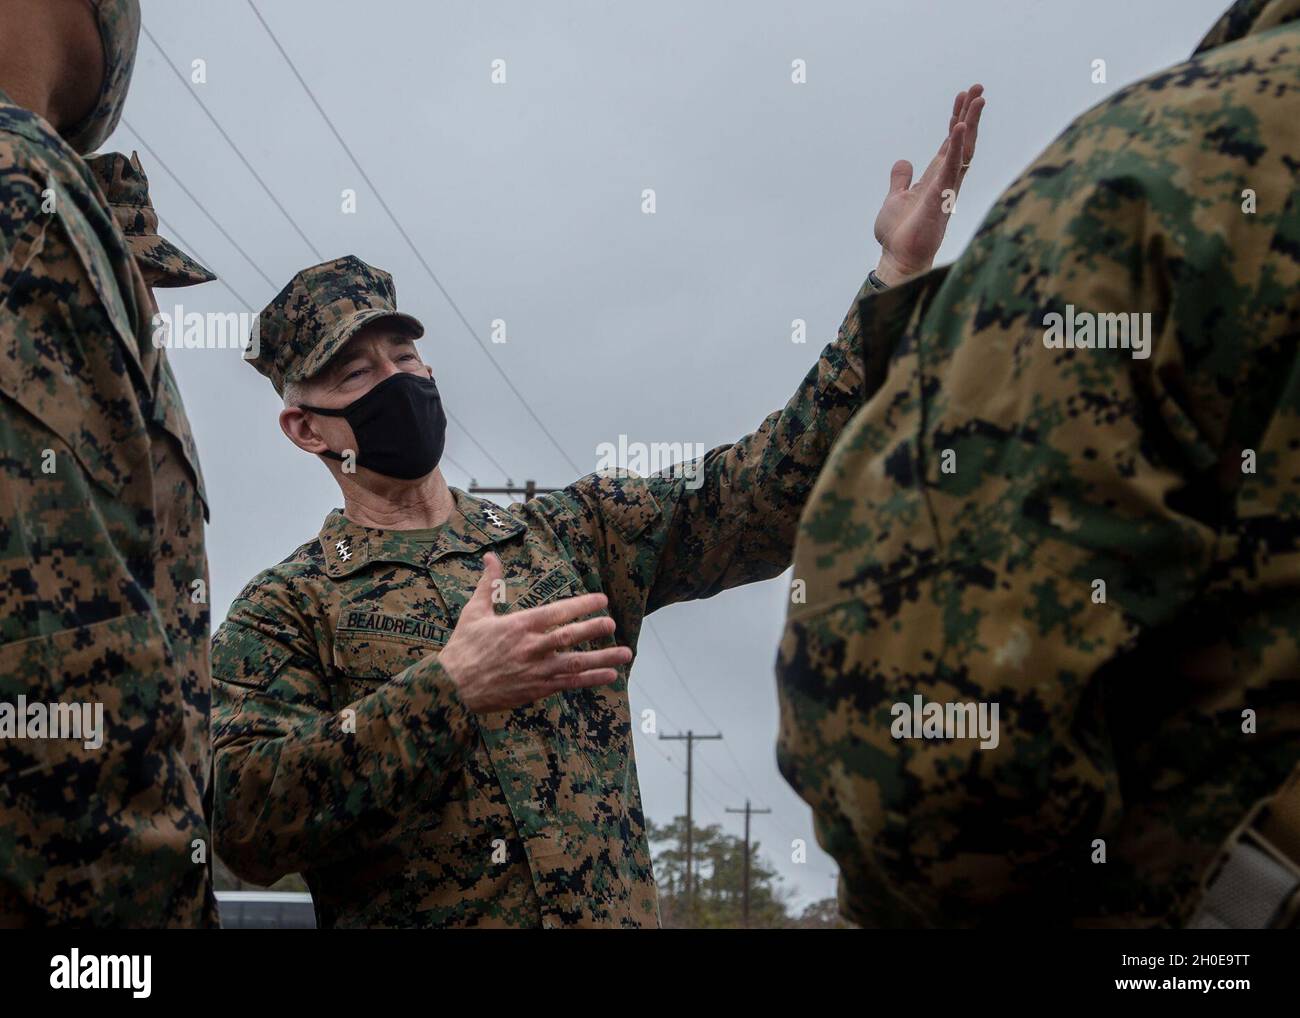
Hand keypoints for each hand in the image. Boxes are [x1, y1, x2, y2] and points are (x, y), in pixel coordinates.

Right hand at [438, 553, 631, 712]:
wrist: (452, 688)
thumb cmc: (463, 648)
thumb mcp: (474, 612)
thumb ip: (489, 584)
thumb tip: (489, 556)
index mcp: (518, 625)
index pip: (557, 612)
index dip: (582, 605)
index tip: (602, 599)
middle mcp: (531, 647)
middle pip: (570, 636)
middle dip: (595, 629)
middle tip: (613, 623)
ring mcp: (536, 670)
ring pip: (576, 663)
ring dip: (603, 658)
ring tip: (626, 653)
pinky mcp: (537, 690)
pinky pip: (569, 684)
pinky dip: (591, 680)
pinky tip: (610, 676)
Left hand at [873, 83, 985, 284]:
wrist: (898, 258)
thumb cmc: (899, 234)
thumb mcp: (894, 199)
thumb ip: (900, 180)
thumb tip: (903, 161)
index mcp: (934, 179)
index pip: (950, 144)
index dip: (956, 121)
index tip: (963, 98)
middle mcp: (945, 181)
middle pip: (962, 142)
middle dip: (969, 115)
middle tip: (978, 89)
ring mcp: (945, 188)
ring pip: (963, 150)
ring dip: (970, 124)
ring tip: (977, 99)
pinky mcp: (940, 197)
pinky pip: (950, 168)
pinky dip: (956, 147)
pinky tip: (960, 127)